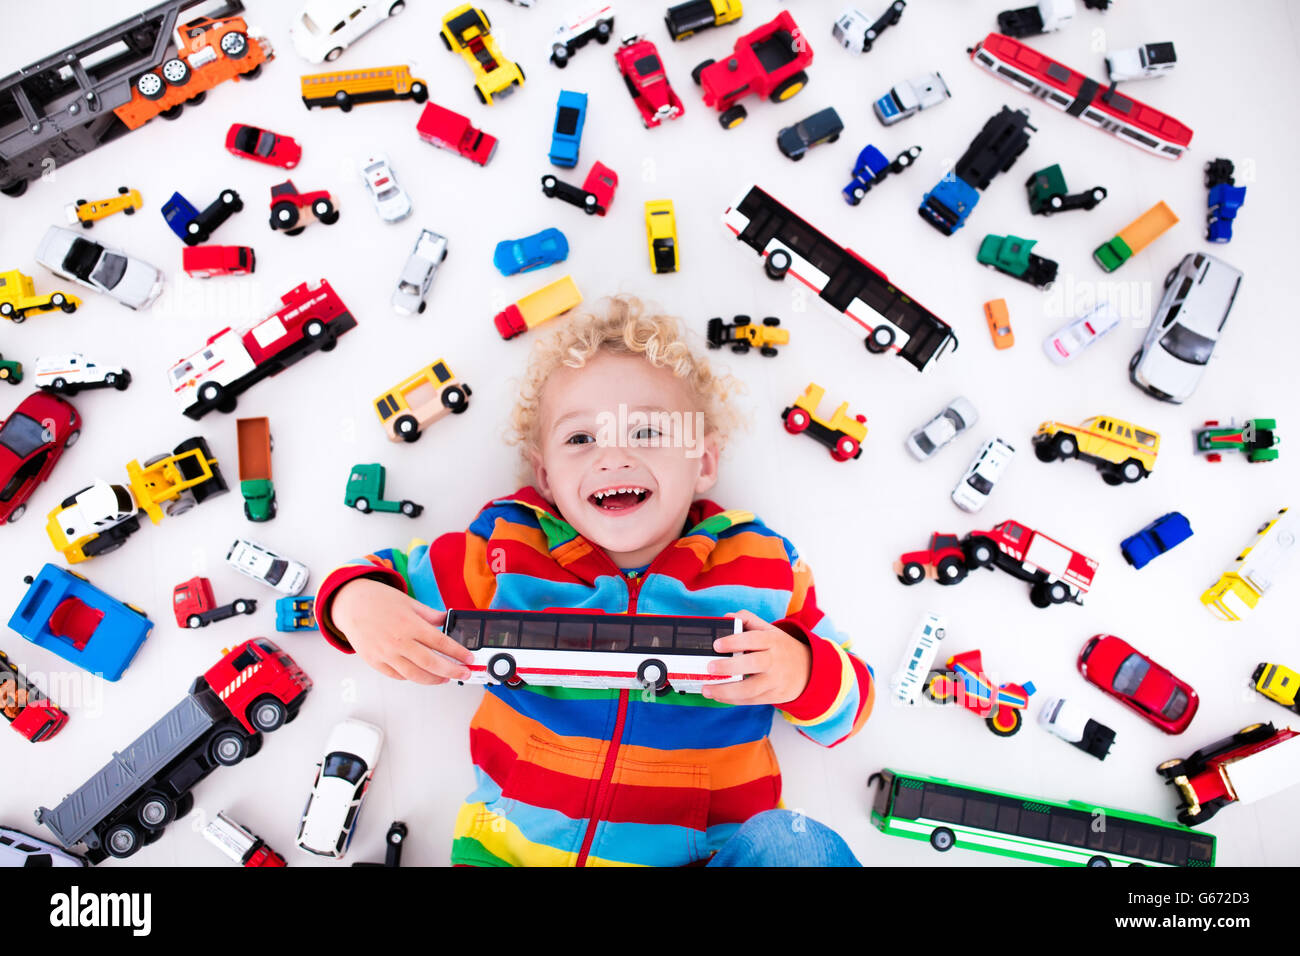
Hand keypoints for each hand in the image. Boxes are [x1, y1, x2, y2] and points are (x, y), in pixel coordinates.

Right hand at [330, 578, 473, 685]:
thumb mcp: (410, 602)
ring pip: (415, 675)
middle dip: (452, 671)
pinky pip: (397, 676)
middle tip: (464, 674)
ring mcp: (385, 654)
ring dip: (434, 679)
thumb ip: (430, 615)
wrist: (351, 603)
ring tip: (445, 678)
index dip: (458, 653)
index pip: (441, 643)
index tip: (469, 658)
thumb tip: (447, 620)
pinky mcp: (375, 662)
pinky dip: (412, 677)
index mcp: (410, 625)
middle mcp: (398, 642)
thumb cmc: (379, 601)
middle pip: (431, 663)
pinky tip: (421, 674)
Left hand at [701, 609, 811, 705]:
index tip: (716, 645)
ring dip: (726, 691)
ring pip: (751, 689)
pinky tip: (718, 695)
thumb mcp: (769, 630)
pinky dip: (733, 700)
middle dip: (729, 667)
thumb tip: (726, 617)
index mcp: (773, 640)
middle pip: (753, 664)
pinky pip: (752, 700)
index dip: (734, 641)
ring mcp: (776, 680)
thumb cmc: (780, 647)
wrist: (808, 669)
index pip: (753, 639)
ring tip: (707, 689)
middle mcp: (776, 660)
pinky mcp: (775, 696)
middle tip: (710, 668)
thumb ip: (748, 620)